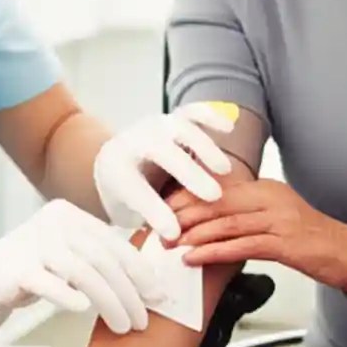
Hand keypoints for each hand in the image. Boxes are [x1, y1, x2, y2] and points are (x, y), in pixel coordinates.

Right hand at [0, 200, 163, 346]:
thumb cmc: (34, 267)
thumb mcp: (69, 252)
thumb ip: (99, 255)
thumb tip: (149, 281)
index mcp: (68, 214)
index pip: (113, 242)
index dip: (140, 270)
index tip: (158, 295)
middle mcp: (52, 222)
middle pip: (102, 259)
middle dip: (129, 292)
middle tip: (142, 318)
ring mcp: (34, 243)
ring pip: (83, 273)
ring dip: (109, 302)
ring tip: (122, 324)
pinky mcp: (18, 268)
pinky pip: (49, 283)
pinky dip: (69, 296)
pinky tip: (83, 310)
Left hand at [94, 103, 235, 239]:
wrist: (119, 158)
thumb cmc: (129, 188)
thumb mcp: (131, 206)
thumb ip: (151, 215)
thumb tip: (174, 234)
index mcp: (118, 167)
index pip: (136, 188)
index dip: (156, 210)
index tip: (175, 232)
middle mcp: (135, 140)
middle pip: (161, 151)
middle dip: (187, 173)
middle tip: (213, 196)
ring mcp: (156, 126)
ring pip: (179, 128)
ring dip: (203, 147)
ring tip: (223, 170)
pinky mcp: (174, 119)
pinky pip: (192, 112)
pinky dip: (209, 116)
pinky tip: (228, 128)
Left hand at [168, 179, 346, 294]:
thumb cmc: (310, 236)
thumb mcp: (275, 213)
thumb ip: (245, 210)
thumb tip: (209, 215)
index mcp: (265, 188)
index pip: (218, 188)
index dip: (188, 196)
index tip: (165, 206)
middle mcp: (270, 198)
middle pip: (218, 202)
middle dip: (185, 214)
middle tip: (161, 226)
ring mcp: (279, 220)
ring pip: (227, 224)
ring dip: (195, 234)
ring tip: (173, 243)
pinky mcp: (285, 243)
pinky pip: (242, 246)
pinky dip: (214, 252)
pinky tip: (196, 258)